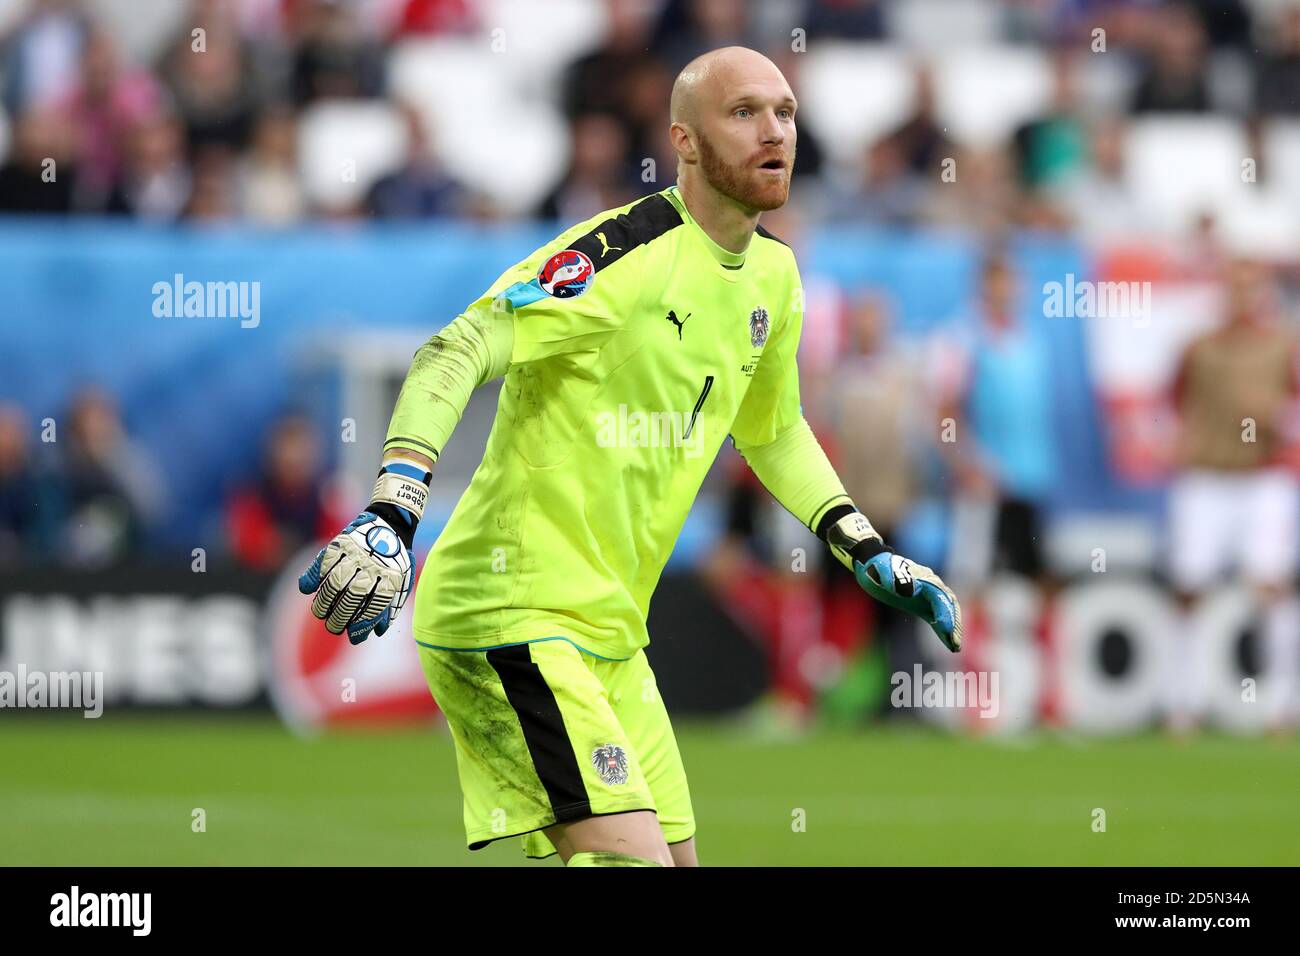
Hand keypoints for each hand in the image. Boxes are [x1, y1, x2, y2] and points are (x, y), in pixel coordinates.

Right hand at [298, 512, 413, 644]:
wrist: (390, 524)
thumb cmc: (395, 561)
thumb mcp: (401, 582)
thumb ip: (390, 606)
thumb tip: (376, 631)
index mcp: (391, 576)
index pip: (374, 605)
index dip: (362, 624)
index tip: (353, 636)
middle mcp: (373, 565)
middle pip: (353, 595)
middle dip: (340, 617)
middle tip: (333, 627)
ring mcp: (356, 553)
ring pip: (335, 581)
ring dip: (324, 601)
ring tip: (321, 613)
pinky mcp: (341, 543)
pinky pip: (323, 562)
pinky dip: (313, 576)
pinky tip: (307, 589)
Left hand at [855, 550, 961, 651]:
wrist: (873, 563)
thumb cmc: (876, 566)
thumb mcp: (881, 568)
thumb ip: (893, 576)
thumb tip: (908, 590)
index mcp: (921, 576)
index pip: (938, 595)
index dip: (943, 613)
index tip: (945, 629)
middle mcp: (930, 584)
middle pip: (947, 603)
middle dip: (952, 623)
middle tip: (955, 643)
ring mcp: (928, 593)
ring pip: (946, 610)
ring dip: (952, 627)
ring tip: (955, 646)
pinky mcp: (923, 603)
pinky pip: (937, 616)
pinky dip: (943, 629)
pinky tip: (949, 644)